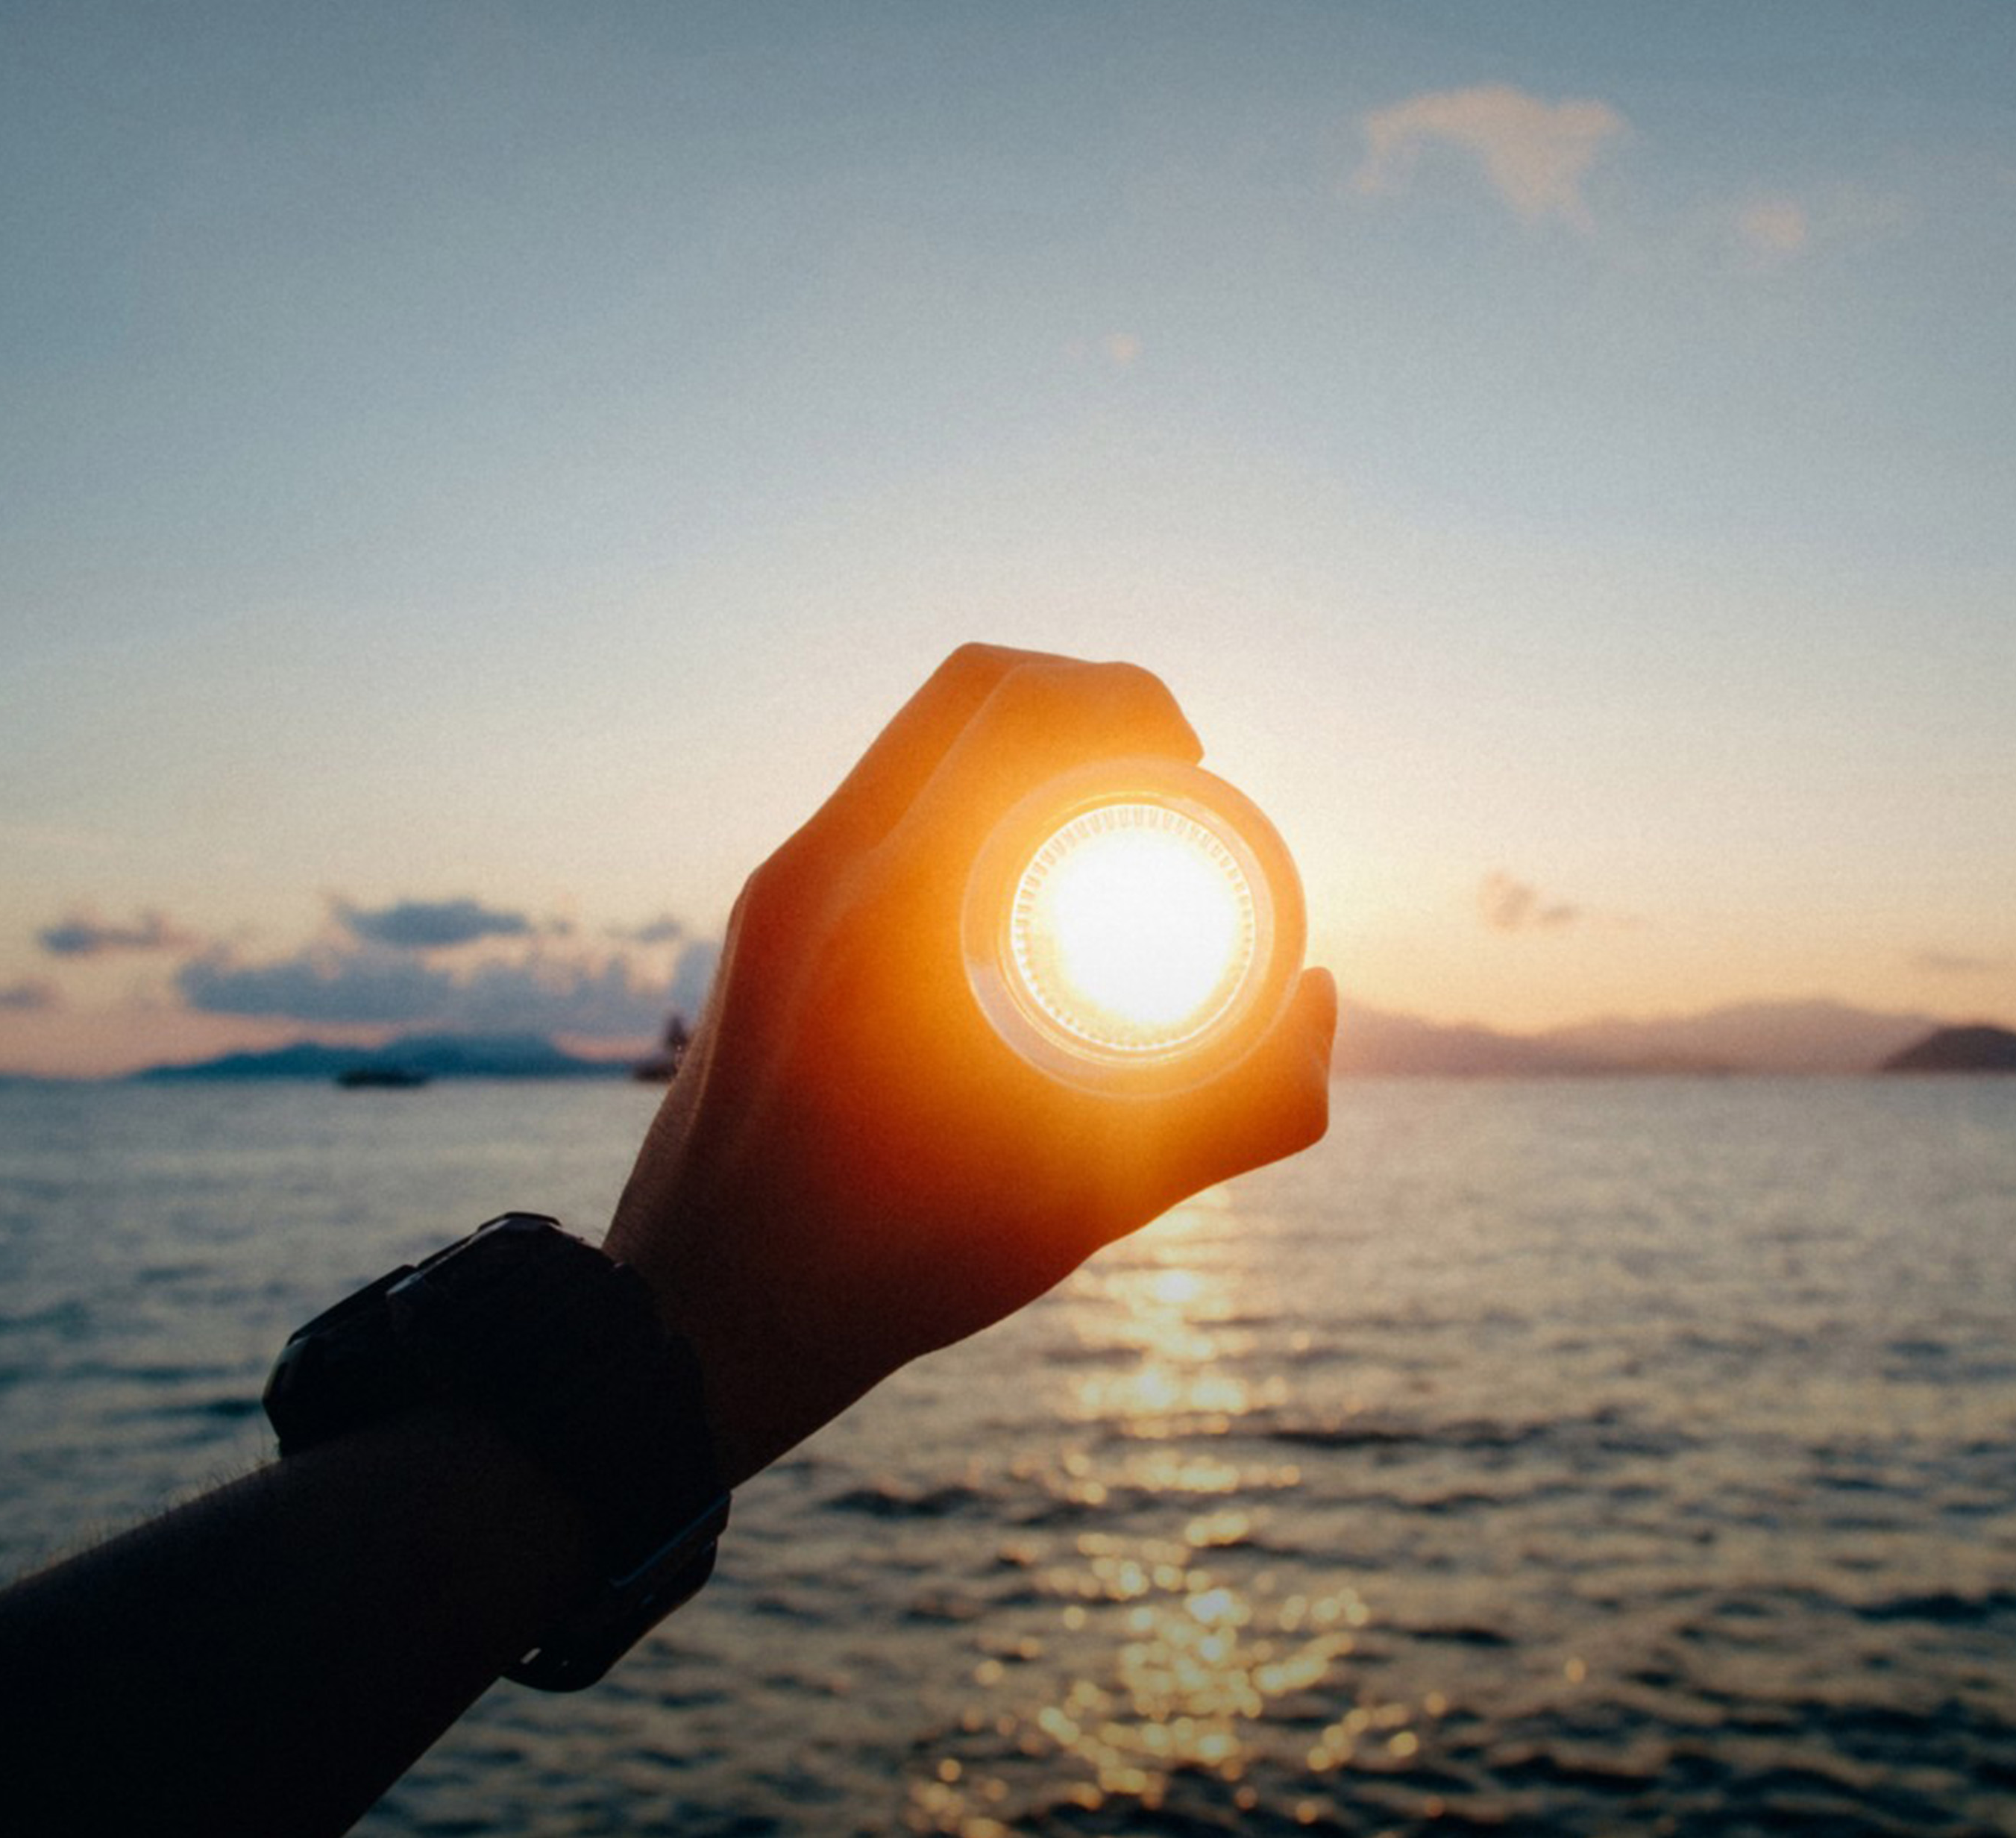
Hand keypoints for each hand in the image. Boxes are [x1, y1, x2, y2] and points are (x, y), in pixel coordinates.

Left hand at [603, 645, 1336, 1483]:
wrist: (692, 1323)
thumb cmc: (885, 1268)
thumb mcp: (1089, 1199)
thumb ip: (1235, 1109)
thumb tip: (1323, 1007)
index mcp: (889, 900)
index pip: (1017, 704)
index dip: (1127, 698)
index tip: (1191, 765)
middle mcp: (814, 867)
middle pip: (964, 691)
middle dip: (1082, 699)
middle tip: (1160, 779)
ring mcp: (773, 896)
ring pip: (911, 747)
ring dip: (1015, 750)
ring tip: (1095, 835)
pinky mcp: (756, 933)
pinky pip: (873, 811)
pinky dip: (958, 809)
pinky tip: (1008, 905)